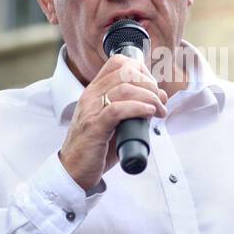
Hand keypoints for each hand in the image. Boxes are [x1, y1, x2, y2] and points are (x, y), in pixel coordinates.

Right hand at [59, 53, 167, 190]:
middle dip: (149, 83)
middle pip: (125, 72)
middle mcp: (91, 96)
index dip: (140, 68)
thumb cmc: (96, 147)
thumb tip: (160, 96)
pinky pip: (118, 110)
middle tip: (159, 100)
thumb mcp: (116, 123)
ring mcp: (91, 110)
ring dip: (149, 97)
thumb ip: (135, 109)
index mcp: (95, 91)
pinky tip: (149, 113)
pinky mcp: (94, 127)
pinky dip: (138, 108)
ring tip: (159, 110)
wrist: (74, 170)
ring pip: (124, 89)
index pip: (118, 63)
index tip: (153, 85)